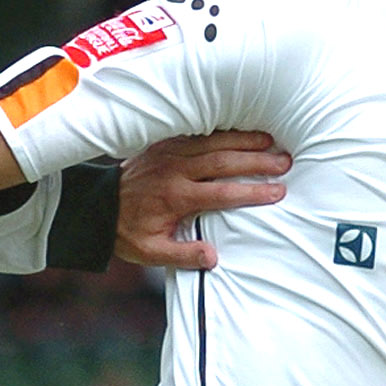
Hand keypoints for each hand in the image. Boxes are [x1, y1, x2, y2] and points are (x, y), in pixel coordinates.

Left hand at [116, 131, 291, 271]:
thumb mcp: (151, 252)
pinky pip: (199, 131)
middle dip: (256, 161)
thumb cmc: (129, 230)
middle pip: (223, 161)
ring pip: (214, 141)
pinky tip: (243, 128)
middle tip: (285, 163)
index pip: (220, 193)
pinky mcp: (166, 142)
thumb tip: (213, 258)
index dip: (251, 192)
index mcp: (175, 197)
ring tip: (273, 141)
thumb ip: (183, 255)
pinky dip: (223, 128)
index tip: (277, 192)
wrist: (99, 205)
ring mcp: (171, 152)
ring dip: (245, 140)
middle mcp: (176, 170)